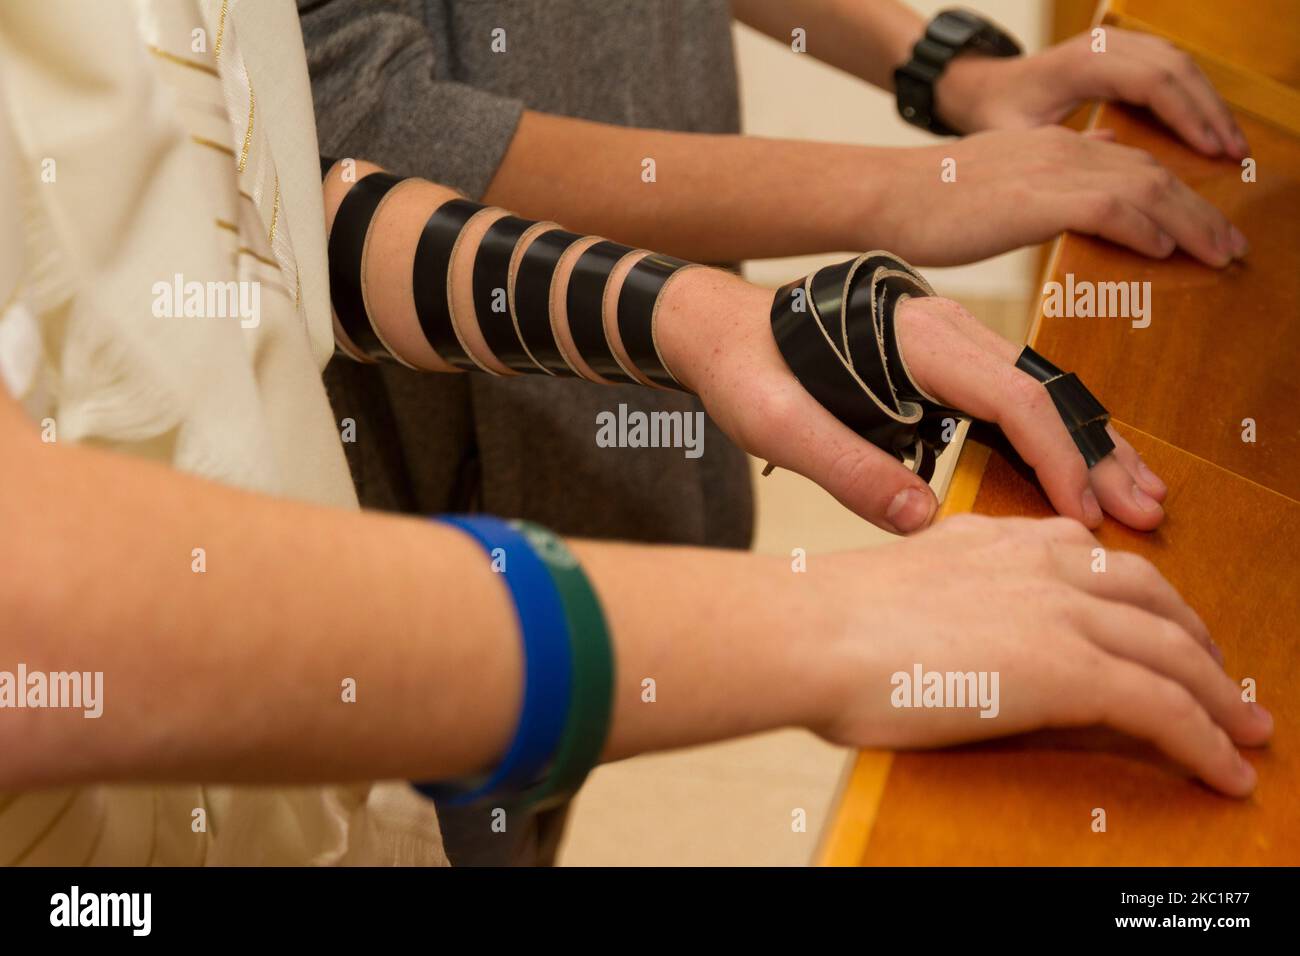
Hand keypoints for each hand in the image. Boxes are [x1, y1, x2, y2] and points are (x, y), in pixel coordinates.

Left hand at [667, 271, 1168, 534]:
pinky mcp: (938, 357)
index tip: (1087, 515)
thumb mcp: (776, 423)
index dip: (1057, 457)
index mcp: (914, 339)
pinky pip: (1011, 394)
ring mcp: (947, 337)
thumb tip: (926, 523)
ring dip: (1085, 442)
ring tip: (1134, 494)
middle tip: (1149, 509)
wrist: (713, 324)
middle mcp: (945, 329)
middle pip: (1045, 388)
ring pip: (1038, 389)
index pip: (1013, 397)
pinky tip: (1071, 470)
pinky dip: (1050, 433)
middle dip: (1097, 452)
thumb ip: (846, 469)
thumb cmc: (742, 368)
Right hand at [809, 515, 1270, 795]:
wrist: (810, 629)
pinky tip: (1225, 770)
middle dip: (1196, 638)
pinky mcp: (1072, 669)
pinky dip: (1208, 741)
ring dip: (1222, 696)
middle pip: (1152, 595)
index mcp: (997, 540)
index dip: (1140, 594)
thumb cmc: (825, 620)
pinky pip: (1166, 709)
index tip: (1155, 621)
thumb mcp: (899, 584)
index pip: (1094, 559)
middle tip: (1218, 676)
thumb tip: (951, 627)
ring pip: (1176, 650)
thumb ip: (944, 591)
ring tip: (1246, 730)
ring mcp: (1061, 611)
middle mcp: (1041, 563)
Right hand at [873, 125, 1246, 267]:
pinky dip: (1143, 227)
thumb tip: (1087, 187)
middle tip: (1229, 247)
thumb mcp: (1002, 186)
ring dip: (1190, 223)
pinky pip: (1111, 208)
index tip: (1203, 230)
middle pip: (1155, 173)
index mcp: (1056, 148)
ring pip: (1146, 188)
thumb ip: (1049, 184)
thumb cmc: (934, 204)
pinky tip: (1160, 251)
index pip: (1136, 165)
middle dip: (1201, 212)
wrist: (889, 196)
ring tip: (1214, 255)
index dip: (1179, 198)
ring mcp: (1052, 170)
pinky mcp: (1037, 199)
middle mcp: (1064, 150)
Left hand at [934, 27, 1249, 159]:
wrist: (982, 87)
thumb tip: (1105, 171)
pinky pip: (1169, 68)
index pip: (1152, 82)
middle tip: (1235, 157)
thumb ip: (1052, 153)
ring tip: (1229, 146)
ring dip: (1208, 104)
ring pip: (1179, 64)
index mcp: (1080, 64)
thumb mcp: (1015, 137)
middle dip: (1210, 113)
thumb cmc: (995, 116)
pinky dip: (1193, 97)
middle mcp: (1103, 46)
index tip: (1211, 152)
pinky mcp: (1121, 54)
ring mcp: (1114, 45)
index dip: (1186, 116)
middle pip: (1176, 69)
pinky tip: (1207, 130)